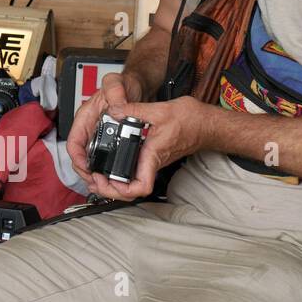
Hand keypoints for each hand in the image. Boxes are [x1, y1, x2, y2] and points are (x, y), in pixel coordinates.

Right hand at [66, 71, 142, 193]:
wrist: (133, 86)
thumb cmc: (122, 84)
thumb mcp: (115, 83)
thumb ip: (114, 91)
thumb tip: (116, 107)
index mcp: (85, 117)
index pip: (74, 142)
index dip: (77, 157)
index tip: (85, 167)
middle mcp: (88, 129)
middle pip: (79, 156)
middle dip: (85, 171)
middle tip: (96, 181)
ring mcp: (97, 136)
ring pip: (89, 160)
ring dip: (93, 174)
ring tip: (103, 184)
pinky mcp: (107, 140)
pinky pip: (101, 158)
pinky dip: (104, 169)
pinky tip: (111, 177)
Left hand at [87, 96, 214, 200]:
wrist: (207, 124)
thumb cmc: (192, 121)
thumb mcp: (160, 110)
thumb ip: (134, 110)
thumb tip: (115, 109)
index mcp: (153, 156)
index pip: (141, 187)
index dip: (122, 191)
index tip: (106, 180)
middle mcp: (152, 163)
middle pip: (131, 192)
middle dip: (110, 191)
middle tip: (94, 179)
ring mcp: (152, 162)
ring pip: (131, 185)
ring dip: (112, 185)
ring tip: (96, 175)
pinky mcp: (152, 158)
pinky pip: (134, 173)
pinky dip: (119, 174)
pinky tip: (109, 166)